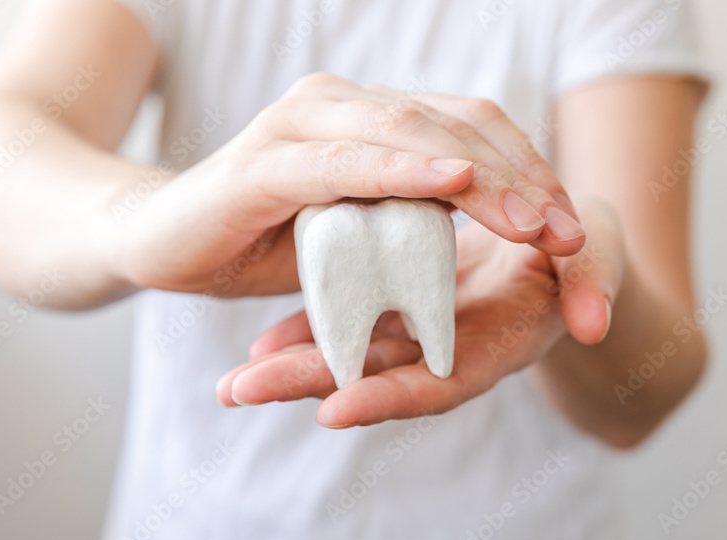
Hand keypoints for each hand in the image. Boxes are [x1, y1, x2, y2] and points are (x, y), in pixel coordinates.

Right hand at [114, 73, 585, 297]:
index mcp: (371, 123)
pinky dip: (404, 169)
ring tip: (532, 219)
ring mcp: (304, 126)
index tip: (569, 230)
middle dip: (522, 181)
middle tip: (570, 233)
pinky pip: (348, 162)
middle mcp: (343, 108)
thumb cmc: (258, 238)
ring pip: (411, 135)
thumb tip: (472, 226)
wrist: (157, 243)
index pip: (470, 131)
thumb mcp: (352, 233)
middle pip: (455, 126)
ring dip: (480, 177)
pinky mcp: (267, 162)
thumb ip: (406, 218)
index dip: (527, 174)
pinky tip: (454, 181)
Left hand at [215, 197, 623, 426]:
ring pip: (355, 353)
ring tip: (232, 380)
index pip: (442, 381)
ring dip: (292, 366)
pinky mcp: (405, 301)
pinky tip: (259, 342)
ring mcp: (425, 327)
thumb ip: (595, 283)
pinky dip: (310, 330)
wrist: (568, 245)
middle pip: (378, 374)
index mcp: (500, 341)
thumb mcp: (599, 259)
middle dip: (309, 382)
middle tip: (240, 389)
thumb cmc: (586, 252)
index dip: (392, 395)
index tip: (333, 408)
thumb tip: (592, 322)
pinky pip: (353, 320)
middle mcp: (455, 346)